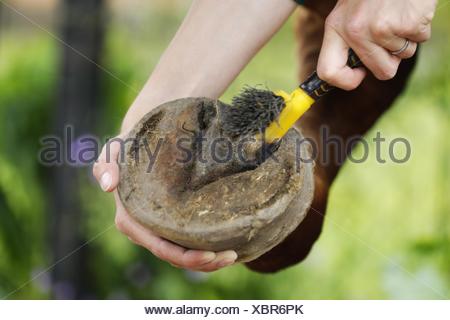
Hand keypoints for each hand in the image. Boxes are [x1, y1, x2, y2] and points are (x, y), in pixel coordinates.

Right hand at [93, 135, 237, 271]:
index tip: (210, 254)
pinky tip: (226, 247)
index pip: (159, 247)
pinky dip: (205, 251)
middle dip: (201, 262)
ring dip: (207, 262)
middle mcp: (143, 231)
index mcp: (130, 220)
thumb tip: (108, 185)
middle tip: (230, 256)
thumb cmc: (129, 148)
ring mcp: (156, 231)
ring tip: (232, 256)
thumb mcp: (115, 151)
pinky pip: (186, 246)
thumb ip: (107, 164)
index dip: (184, 256)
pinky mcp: (169, 226)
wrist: (142, 145)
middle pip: (174, 256)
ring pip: (181, 256)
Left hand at [317, 0, 436, 89]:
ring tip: (397, 15)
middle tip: (388, 36)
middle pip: (381, 71)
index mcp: (335, 28)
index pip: (328, 72)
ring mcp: (382, 28)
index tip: (359, 73)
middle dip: (390, 60)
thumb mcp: (348, 13)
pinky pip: (420, 40)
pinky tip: (409, 10)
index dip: (346, 81)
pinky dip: (419, 28)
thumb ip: (347, 41)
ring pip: (403, 56)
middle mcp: (355, 31)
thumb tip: (354, 73)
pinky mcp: (408, 23)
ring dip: (405, 40)